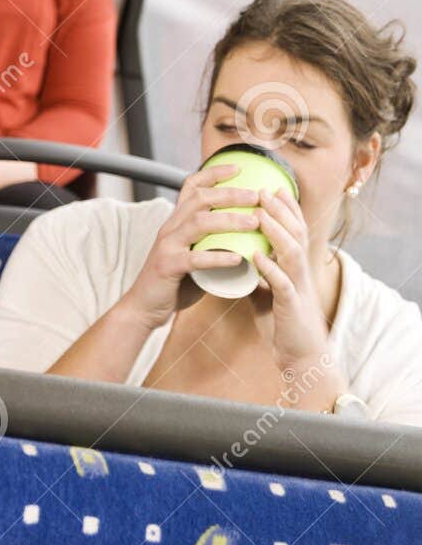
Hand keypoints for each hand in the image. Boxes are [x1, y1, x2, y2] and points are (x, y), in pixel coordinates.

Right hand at [120, 163, 259, 330]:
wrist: (144, 307)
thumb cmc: (174, 283)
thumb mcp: (192, 255)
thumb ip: (211, 244)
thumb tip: (248, 239)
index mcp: (176, 222)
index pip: (191, 186)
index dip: (214, 174)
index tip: (238, 168)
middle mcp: (170, 228)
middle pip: (200, 199)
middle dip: (230, 194)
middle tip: (256, 196)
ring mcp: (167, 246)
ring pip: (199, 223)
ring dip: (229, 220)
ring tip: (254, 222)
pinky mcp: (168, 266)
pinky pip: (195, 258)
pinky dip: (217, 257)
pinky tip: (237, 258)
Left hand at [252, 188, 343, 402]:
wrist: (300, 357)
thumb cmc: (284, 323)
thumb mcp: (269, 291)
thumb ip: (259, 272)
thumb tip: (243, 255)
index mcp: (295, 268)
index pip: (293, 231)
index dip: (284, 208)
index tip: (270, 187)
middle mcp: (300, 273)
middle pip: (296, 234)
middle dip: (281, 210)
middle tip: (263, 189)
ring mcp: (299, 289)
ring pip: (292, 253)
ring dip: (277, 232)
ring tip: (260, 214)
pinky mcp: (292, 308)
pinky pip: (282, 285)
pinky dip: (270, 269)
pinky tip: (256, 257)